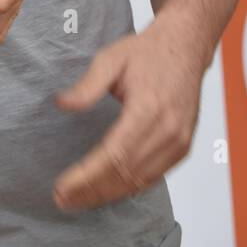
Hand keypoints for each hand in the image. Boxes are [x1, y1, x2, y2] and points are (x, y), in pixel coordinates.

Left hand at [50, 10, 204, 210]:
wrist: (185, 46)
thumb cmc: (148, 51)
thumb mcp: (111, 58)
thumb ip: (87, 85)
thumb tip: (61, 104)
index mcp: (149, 109)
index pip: (113, 155)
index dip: (86, 176)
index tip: (61, 186)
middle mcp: (168, 131)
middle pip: (125, 174)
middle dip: (91, 191)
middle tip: (62, 200)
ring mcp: (179, 142)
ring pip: (139, 181)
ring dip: (107, 195)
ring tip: (77, 201)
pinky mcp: (182, 147)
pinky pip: (152, 177)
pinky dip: (128, 188)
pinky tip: (106, 192)